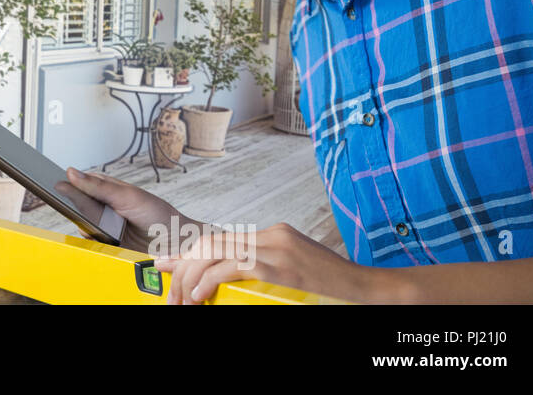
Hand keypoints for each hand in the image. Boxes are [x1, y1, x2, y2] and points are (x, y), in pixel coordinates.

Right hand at [60, 167, 198, 252]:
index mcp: (107, 189)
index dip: (68, 184)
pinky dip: (92, 241)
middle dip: (75, 206)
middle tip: (76, 206)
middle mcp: (104, 207)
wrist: (177, 243)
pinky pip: (90, 243)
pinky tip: (98, 239)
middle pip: (78, 205)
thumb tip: (72, 173)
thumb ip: (98, 187)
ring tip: (98, 225)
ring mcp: (105, 226)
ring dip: (85, 226)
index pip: (80, 183)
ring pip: (82, 225)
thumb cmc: (158, 214)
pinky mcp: (107, 244)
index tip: (55, 185)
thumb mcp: (127, 197)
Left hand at [153, 222, 372, 304]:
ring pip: (214, 251)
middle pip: (210, 241)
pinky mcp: (277, 265)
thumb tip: (227, 279)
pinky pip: (231, 267)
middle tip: (166, 288)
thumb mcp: (294, 272)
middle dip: (181, 265)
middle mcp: (271, 235)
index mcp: (273, 234)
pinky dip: (209, 280)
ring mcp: (275, 247)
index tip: (164, 263)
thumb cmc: (332, 289)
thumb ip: (263, 268)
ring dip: (190, 276)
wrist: (368, 290)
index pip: (219, 238)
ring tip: (181, 298)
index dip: (188, 252)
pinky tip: (200, 295)